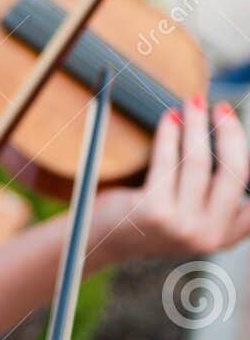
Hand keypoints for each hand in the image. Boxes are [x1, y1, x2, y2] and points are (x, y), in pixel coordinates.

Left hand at [93, 95, 249, 260]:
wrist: (102, 238)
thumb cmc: (148, 216)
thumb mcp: (191, 215)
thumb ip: (215, 196)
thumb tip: (232, 142)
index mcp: (225, 236)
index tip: (240, 127)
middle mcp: (209, 236)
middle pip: (234, 173)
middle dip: (231, 133)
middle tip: (222, 107)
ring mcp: (183, 226)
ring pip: (200, 163)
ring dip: (198, 125)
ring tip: (193, 102)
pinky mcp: (155, 212)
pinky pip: (167, 162)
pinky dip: (170, 134)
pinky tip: (170, 116)